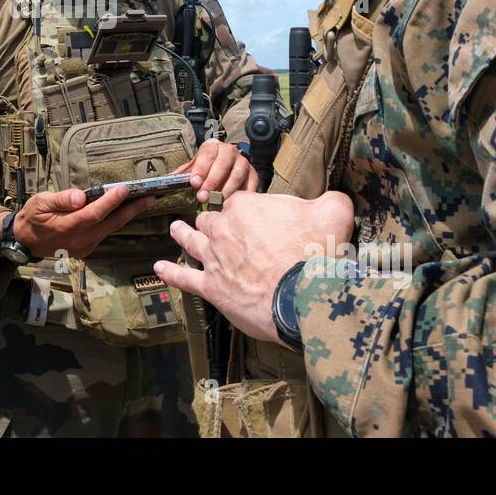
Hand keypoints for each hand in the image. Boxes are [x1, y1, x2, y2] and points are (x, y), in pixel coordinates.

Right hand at [0, 186, 153, 260]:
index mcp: (65, 227)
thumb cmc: (32, 216)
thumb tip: (81, 197)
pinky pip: (105, 233)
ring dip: (128, 215)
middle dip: (131, 209)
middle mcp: (78, 240)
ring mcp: (84, 247)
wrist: (26, 240)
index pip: (93, 214)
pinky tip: (127, 210)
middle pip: (109, 224)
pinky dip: (117, 221)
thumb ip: (61, 199)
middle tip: (150, 196)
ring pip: (110, 229)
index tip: (124, 189)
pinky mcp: (87, 248)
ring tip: (145, 201)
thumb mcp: (40, 202)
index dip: (110, 202)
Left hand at [154, 190, 353, 342]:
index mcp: (247, 206)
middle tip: (209, 221)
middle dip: (210, 219)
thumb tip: (335, 198)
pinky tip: (159, 269)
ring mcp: (214, 258)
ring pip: (190, 240)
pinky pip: (183, 278)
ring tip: (174, 228)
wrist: (302, 296)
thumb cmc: (316, 253)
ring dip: (181, 233)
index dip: (244, 207)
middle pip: (209, 219)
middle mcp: (223, 229)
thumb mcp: (334, 213)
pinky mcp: (211, 287)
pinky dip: (170, 273)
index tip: (250, 214)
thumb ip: (332, 200)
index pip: (238, 200)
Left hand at [173, 139, 257, 202]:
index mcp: (213, 146)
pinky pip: (250, 184)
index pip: (207, 153)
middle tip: (202, 197)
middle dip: (212, 181)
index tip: (194, 182)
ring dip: (225, 190)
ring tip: (216, 203)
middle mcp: (230, 151)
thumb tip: (166, 181)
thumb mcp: (194, 168)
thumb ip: (183, 173)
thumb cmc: (208, 169)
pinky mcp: (254, 175)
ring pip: (237, 174)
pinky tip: (234, 204)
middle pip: (223, 163)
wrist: (229, 167)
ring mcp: (243, 162)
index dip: (201, 168)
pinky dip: (242, 194)